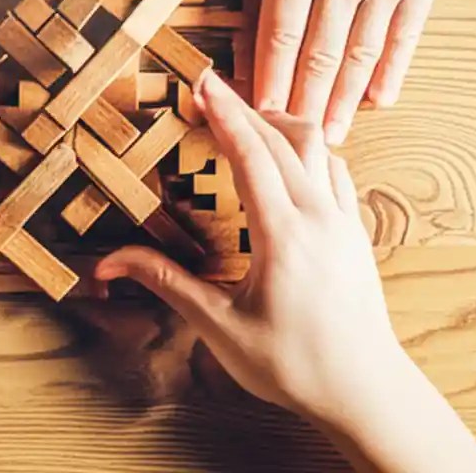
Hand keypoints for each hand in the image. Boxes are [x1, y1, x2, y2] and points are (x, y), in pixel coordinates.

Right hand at [97, 72, 475, 471]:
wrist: (366, 391)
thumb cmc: (295, 366)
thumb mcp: (220, 327)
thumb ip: (167, 283)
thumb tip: (110, 264)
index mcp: (284, 235)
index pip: (251, 154)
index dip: (224, 114)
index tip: (202, 83)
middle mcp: (320, 217)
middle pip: (282, 139)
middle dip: (244, 109)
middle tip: (211, 91)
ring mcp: (344, 222)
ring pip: (317, 148)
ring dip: (281, 125)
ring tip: (248, 119)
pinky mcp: (356, 233)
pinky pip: (336, 172)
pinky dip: (309, 151)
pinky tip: (290, 160)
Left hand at [161, 0, 473, 142]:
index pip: (277, 27)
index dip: (266, 74)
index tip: (256, 111)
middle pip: (316, 53)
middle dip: (301, 103)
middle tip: (290, 143)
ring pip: (358, 53)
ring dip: (342, 99)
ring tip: (331, 135)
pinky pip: (404, 34)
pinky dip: (392, 69)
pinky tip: (380, 98)